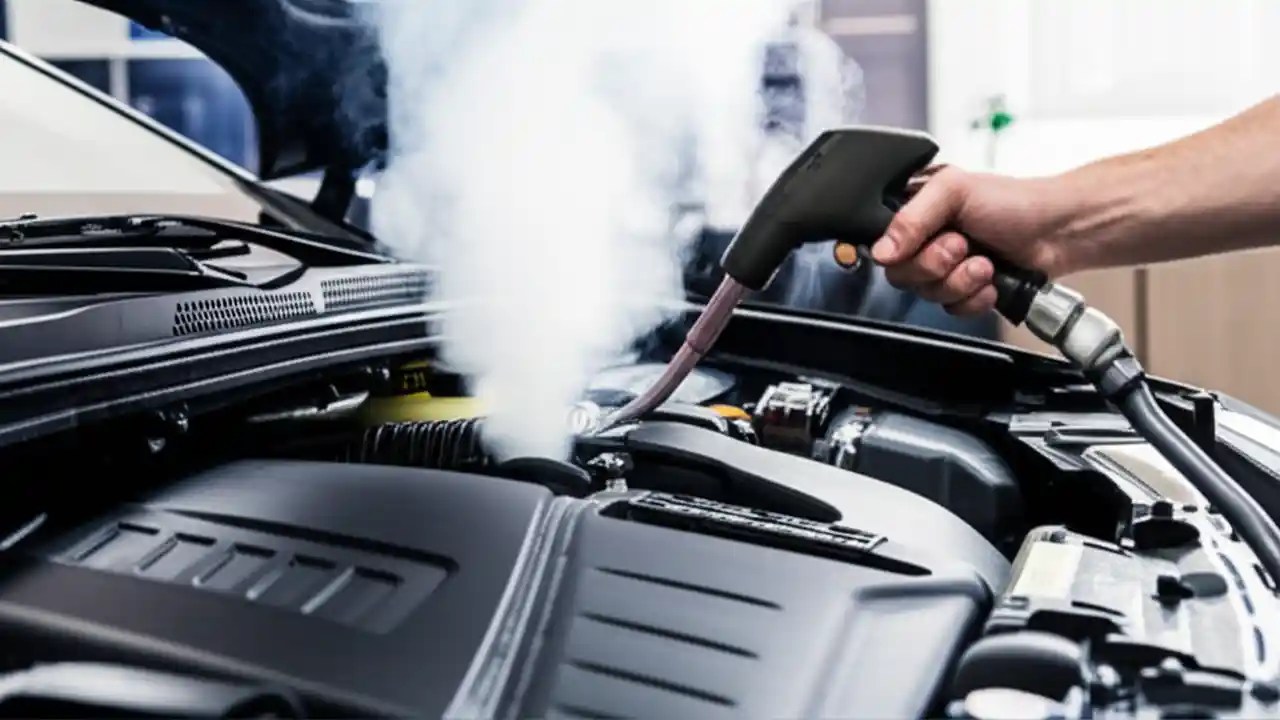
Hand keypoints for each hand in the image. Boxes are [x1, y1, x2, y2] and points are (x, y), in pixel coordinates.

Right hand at [866, 166, 1076, 315]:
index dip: (901, 252)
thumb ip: (911, 217)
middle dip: (937, 266)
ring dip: (960, 282)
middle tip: (963, 246)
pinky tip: (991, 281)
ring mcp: (946, 268)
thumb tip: (881, 250)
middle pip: (902, 276)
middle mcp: (926, 240)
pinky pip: (952, 310)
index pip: (881, 244)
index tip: (928, 242)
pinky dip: (975, 299)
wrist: (1058, 232)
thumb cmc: (1014, 202)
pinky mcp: (965, 291)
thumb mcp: (955, 191)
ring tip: (984, 263)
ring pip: (928, 295)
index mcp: (915, 211)